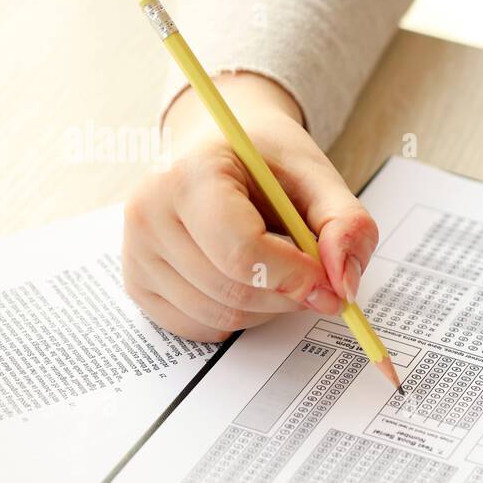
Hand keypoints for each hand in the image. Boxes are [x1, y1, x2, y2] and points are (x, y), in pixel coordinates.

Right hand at [123, 72, 378, 341]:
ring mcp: (136, 251)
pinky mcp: (138, 284)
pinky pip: (200, 327)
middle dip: (288, 295)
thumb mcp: (319, 179)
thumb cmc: (267, 166)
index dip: (295, 277)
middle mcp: (150, 211)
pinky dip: (238, 318)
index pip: (241, 250)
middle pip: (233, 289)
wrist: (221, 155)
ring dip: (268, 309)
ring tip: (279, 270)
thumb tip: (343, 284)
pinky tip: (248, 282)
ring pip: (220, 316)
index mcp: (191, 172)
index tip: (329, 283)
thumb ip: (346, 225)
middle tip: (315, 277)